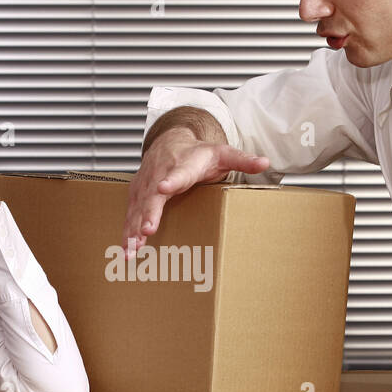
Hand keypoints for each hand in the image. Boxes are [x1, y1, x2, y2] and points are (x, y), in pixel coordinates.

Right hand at [122, 128, 268, 255]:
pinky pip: (131, 213)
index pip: (177, 173)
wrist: (170, 141)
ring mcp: (146, 184)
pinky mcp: (137, 193)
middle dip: (148, 214)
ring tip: (131, 250)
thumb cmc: (198, 153)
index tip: (164, 189)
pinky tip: (126, 249)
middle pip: (152, 195)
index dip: (170, 181)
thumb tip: (265, 163)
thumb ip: (242, 160)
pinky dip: (127, 230)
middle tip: (146, 231)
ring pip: (137, 207)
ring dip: (133, 229)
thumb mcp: (223, 154)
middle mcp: (160, 174)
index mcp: (183, 165)